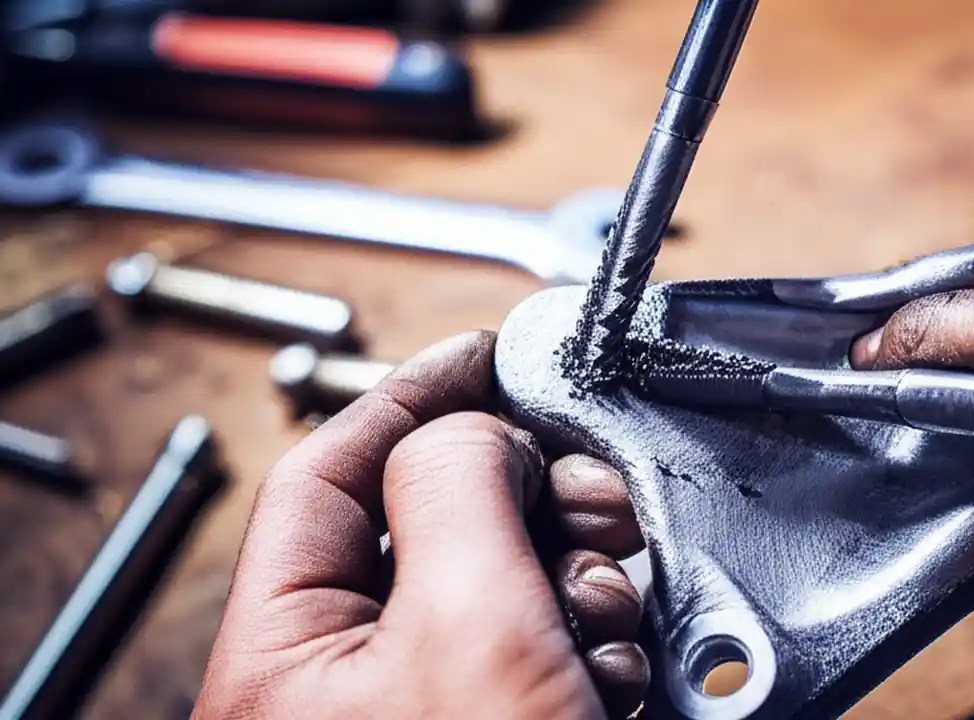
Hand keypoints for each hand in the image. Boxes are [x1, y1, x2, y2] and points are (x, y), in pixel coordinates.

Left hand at [195, 331, 648, 718]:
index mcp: (283, 657)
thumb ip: (457, 489)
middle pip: (427, 525)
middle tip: (589, 490)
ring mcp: (419, 709)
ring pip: (496, 585)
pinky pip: (533, 647)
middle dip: (526, 495)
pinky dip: (586, 638)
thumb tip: (479, 427)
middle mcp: (341, 682)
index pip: (324, 477)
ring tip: (606, 602)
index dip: (408, 399)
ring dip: (573, 574)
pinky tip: (609, 670)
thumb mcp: (469, 622)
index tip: (482, 357)